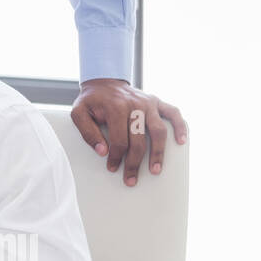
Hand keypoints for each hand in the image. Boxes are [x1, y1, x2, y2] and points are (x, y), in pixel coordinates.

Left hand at [72, 78, 187, 185]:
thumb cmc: (92, 101)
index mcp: (116, 108)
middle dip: (135, 162)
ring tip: (156, 170)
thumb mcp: (79, 112)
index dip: (116, 157)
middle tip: (131, 179)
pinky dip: (180, 126)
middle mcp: (135, 105)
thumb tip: (102, 151)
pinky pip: (173, 113)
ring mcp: (148, 103)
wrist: (104, 81)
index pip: (119, 140)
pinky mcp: (156, 101)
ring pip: (158, 131)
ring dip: (158, 153)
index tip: (112, 168)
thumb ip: (87, 132)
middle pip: (139, 140)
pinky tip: (182, 141)